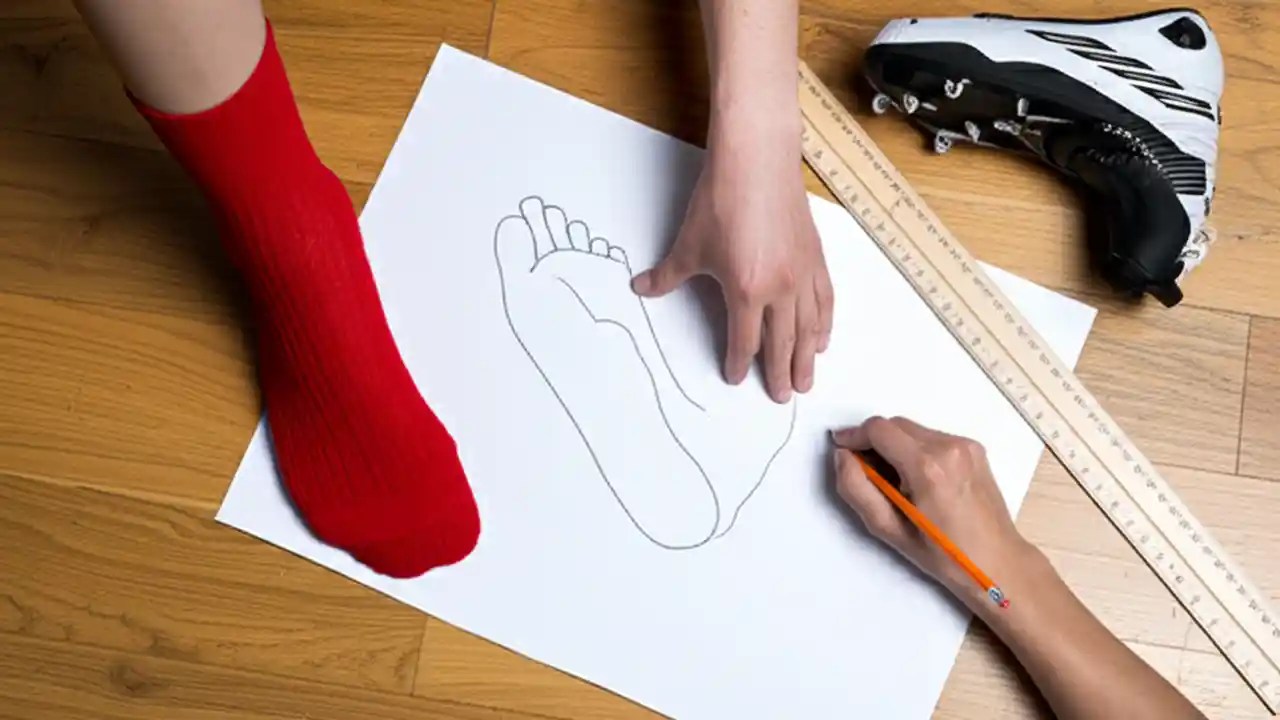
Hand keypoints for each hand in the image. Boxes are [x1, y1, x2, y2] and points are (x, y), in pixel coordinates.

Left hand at [631, 137, 833, 403]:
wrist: (756, 160)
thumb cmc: (722, 200)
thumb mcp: (689, 244)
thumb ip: (667, 275)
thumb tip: (641, 288)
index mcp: (746, 292)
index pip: (744, 341)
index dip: (739, 362)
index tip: (736, 377)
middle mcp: (780, 289)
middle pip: (782, 343)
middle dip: (780, 373)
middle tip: (782, 396)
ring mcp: (802, 273)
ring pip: (809, 327)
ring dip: (806, 357)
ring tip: (806, 379)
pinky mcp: (815, 256)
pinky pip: (824, 299)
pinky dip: (824, 322)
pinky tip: (822, 337)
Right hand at [831, 416, 1035, 610]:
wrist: (997, 561)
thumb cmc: (943, 554)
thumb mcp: (889, 529)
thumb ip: (856, 488)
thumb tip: (842, 456)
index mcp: (927, 467)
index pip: (878, 429)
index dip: (854, 436)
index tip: (842, 448)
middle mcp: (949, 446)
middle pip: (895, 425)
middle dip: (874, 441)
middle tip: (866, 472)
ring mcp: (965, 445)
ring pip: (913, 430)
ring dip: (895, 445)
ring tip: (895, 480)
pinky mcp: (974, 448)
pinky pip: (932, 437)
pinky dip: (916, 450)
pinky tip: (918, 479)